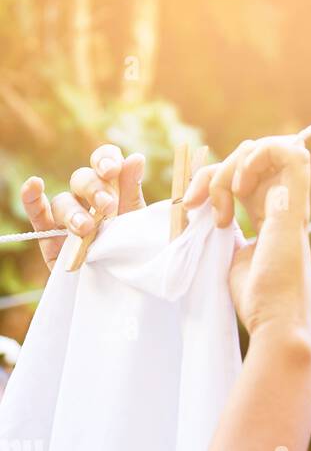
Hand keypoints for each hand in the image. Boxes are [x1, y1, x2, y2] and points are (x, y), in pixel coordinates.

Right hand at [20, 145, 145, 268]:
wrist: (120, 292)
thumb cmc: (130, 255)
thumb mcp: (137, 225)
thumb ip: (132, 193)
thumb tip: (136, 158)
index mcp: (111, 192)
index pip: (104, 163)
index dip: (106, 160)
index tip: (112, 170)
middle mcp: (86, 201)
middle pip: (82, 180)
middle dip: (94, 189)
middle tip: (107, 206)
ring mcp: (67, 218)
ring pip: (63, 201)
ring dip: (74, 212)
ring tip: (86, 229)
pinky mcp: (50, 237)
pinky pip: (38, 214)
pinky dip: (32, 199)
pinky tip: (34, 185)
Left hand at [183, 136, 310, 349]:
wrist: (276, 323)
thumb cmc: (256, 302)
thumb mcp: (228, 259)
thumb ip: (220, 234)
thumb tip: (200, 215)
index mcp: (268, 218)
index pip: (243, 176)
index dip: (211, 179)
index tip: (191, 207)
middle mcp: (282, 206)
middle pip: (251, 158)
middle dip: (215, 170)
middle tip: (196, 202)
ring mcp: (291, 205)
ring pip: (267, 149)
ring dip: (234, 163)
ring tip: (223, 196)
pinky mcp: (295, 207)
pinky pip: (291, 152)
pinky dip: (259, 156)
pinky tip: (239, 186)